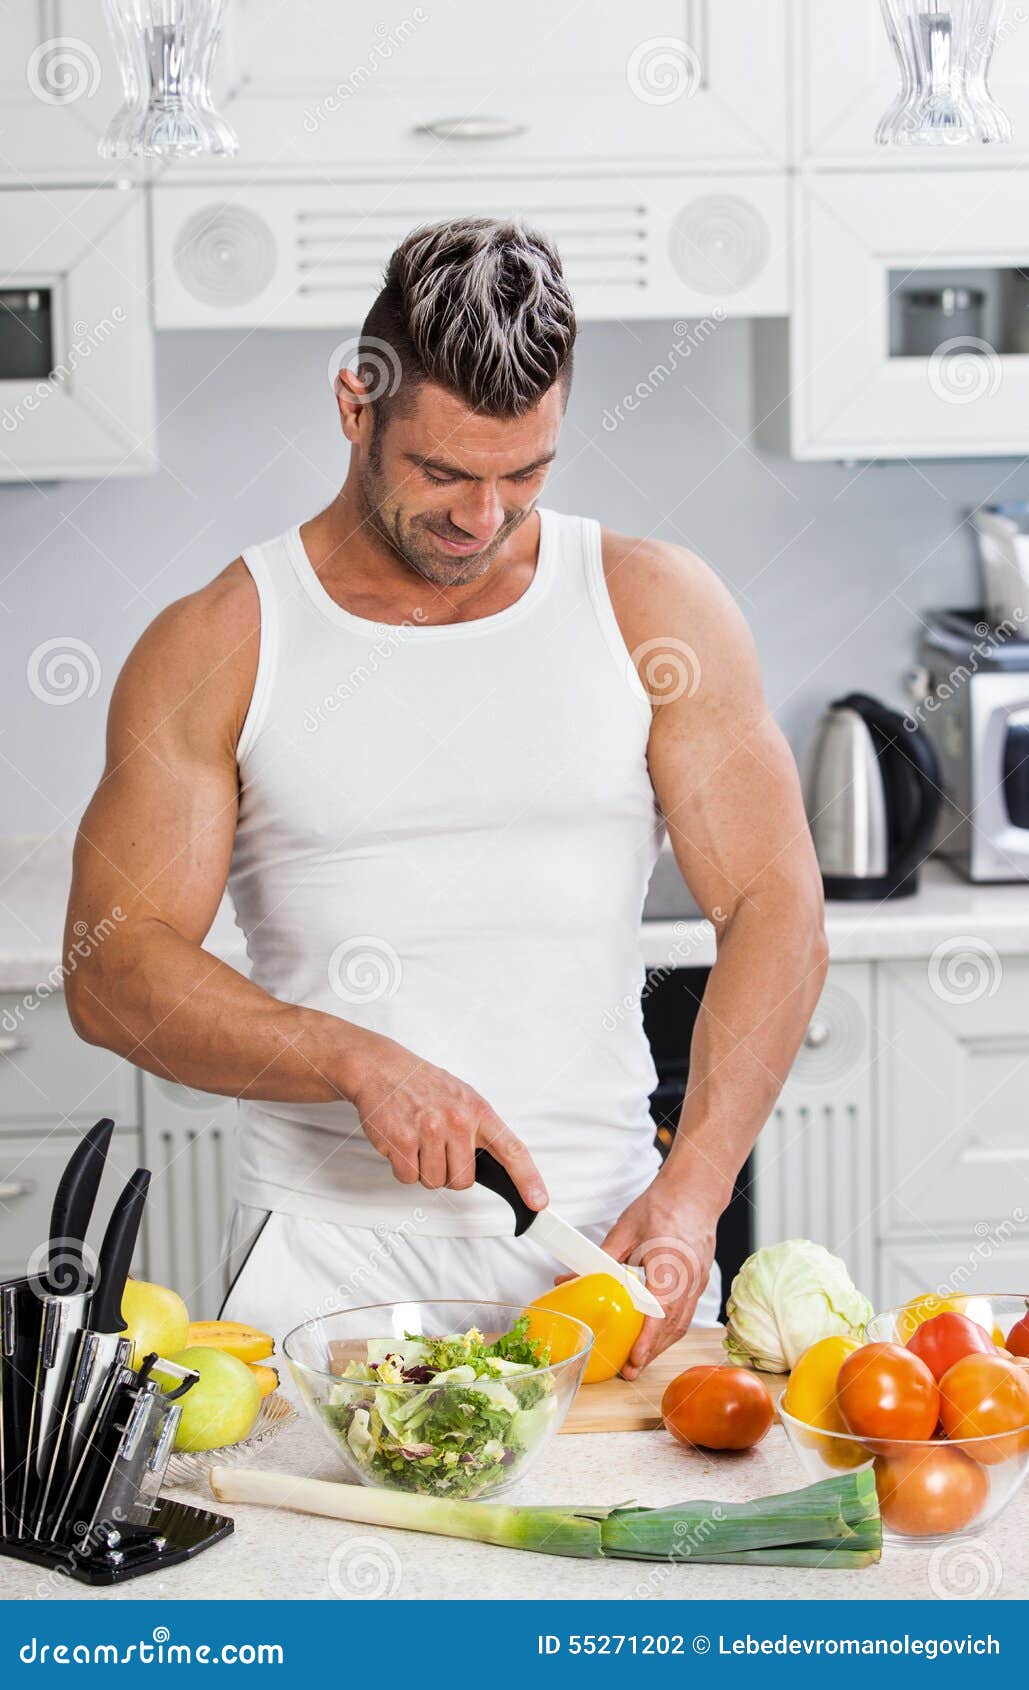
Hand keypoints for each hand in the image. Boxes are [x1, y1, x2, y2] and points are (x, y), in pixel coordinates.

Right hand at [347, 1032, 547, 1208]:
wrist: (383, 1068)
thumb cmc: (424, 1085)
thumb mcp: (463, 1097)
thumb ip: (480, 1128)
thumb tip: (497, 1163)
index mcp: (478, 1111)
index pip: (511, 1149)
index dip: (528, 1178)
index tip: (538, 1200)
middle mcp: (457, 1121)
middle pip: (463, 1180)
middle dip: (449, 1172)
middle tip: (437, 1147)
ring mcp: (429, 1131)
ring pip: (434, 1181)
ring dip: (424, 1169)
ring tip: (418, 1140)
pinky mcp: (402, 1140)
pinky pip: (408, 1178)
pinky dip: (403, 1167)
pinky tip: (402, 1143)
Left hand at [597, 1171, 718, 1378]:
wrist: (694, 1192)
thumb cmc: (663, 1205)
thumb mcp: (627, 1229)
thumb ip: (603, 1257)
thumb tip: (572, 1277)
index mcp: (669, 1263)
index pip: (661, 1310)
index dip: (648, 1339)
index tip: (635, 1359)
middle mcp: (688, 1277)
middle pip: (672, 1325)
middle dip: (651, 1352)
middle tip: (629, 1371)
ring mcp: (698, 1281)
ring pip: (681, 1323)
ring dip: (661, 1345)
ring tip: (639, 1361)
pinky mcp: (700, 1281)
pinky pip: (687, 1313)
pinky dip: (670, 1331)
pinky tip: (655, 1337)